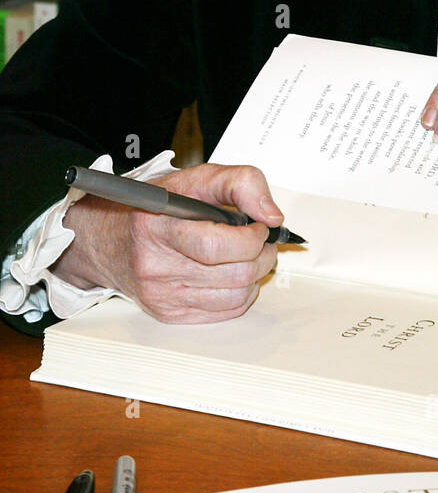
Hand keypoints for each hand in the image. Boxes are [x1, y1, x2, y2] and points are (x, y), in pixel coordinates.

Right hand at [51, 163, 281, 324]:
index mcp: (158, 225)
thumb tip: (271, 216)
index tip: (259, 225)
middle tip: (261, 239)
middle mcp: (155, 265)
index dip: (250, 237)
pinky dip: (241, 293)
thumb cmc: (157, 207)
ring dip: (256, 275)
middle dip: (262, 255)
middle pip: (234, 273)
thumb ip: (241, 183)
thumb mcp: (196, 178)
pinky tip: (232, 274)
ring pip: (236, 296)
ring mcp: (161, 294)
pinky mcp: (168, 314)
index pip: (216, 245)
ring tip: (250, 255)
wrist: (110, 239)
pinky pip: (225, 312)